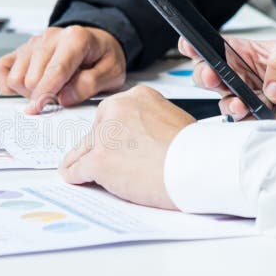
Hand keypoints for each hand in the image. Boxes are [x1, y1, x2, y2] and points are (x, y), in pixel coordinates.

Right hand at [0, 25, 126, 114]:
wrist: (96, 42)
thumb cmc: (102, 56)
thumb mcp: (112, 72)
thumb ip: (90, 84)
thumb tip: (64, 98)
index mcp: (75, 39)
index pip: (54, 71)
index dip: (46, 93)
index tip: (38, 109)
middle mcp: (50, 37)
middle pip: (30, 78)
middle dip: (42, 95)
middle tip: (59, 96)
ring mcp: (32, 43)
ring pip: (15, 77)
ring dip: (27, 91)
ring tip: (47, 89)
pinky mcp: (19, 50)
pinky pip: (0, 69)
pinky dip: (9, 83)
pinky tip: (27, 86)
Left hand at [59, 86, 195, 209]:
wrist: (198, 168)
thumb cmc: (194, 150)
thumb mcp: (171, 119)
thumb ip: (146, 123)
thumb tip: (137, 137)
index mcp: (134, 97)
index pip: (110, 115)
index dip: (112, 134)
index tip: (113, 144)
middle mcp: (115, 111)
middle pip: (94, 133)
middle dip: (99, 148)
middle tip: (110, 163)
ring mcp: (104, 136)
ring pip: (82, 151)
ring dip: (85, 163)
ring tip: (86, 173)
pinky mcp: (99, 161)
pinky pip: (76, 170)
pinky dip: (76, 177)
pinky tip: (77, 178)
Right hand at [181, 28, 275, 120]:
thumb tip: (269, 87)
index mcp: (245, 53)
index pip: (214, 48)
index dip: (195, 47)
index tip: (190, 48)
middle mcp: (242, 77)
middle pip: (209, 78)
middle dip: (207, 78)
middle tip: (214, 78)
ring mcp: (250, 100)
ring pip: (228, 106)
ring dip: (236, 106)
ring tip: (253, 104)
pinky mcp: (262, 120)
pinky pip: (257, 124)